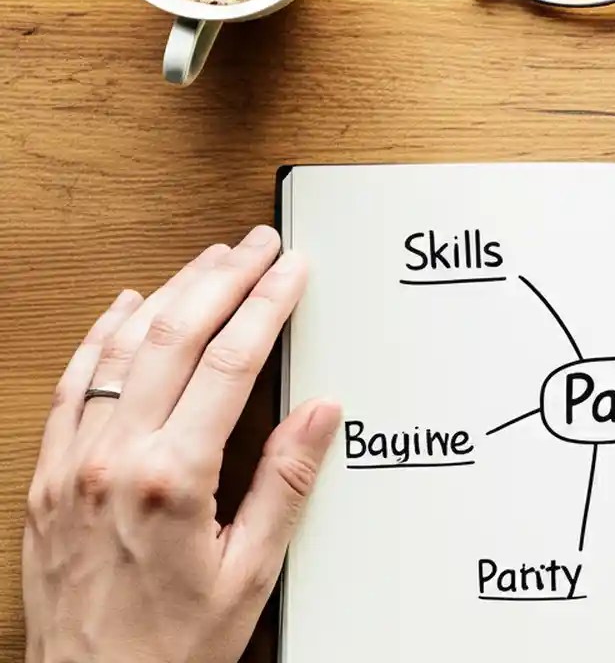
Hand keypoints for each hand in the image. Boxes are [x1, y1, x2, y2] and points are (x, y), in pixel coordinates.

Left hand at [23, 226, 340, 662]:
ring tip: (207, 261)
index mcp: (172, 480)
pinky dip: (100, 338)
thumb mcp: (251, 575)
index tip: (291, 270)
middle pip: (174, 337)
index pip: (229, 363)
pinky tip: (123, 309)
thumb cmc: (171, 648)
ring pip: (121, 349)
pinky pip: (72, 384)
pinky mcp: (45, 477)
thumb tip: (318, 413)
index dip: (266, 305)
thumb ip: (285, 484)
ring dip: (168, 294)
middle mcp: (113, 460)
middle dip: (223, 278)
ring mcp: (70, 464)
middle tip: (257, 244)